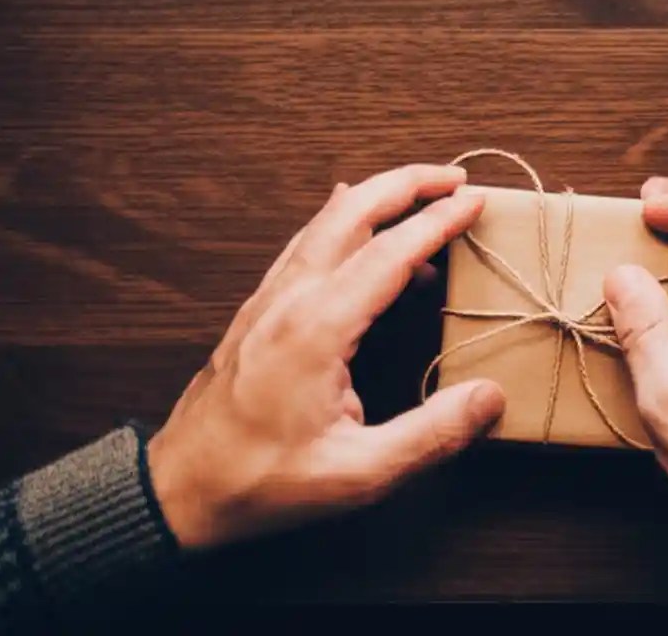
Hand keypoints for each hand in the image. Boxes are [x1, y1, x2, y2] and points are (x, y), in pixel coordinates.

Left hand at [148, 164, 505, 549]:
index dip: (437, 223)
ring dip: (375, 199)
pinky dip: (342, 224)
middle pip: (351, 214)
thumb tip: (489, 397)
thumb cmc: (262, 482)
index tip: (475, 202)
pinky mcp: (258, 313)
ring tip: (420, 195)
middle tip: (454, 176)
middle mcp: (289, 300)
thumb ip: (431, 434)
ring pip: (324, 224)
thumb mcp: (359, 473)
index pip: (388, 253)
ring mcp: (268, 301)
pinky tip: (353, 226)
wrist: (178, 490)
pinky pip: (305, 247)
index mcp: (315, 329)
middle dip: (406, 184)